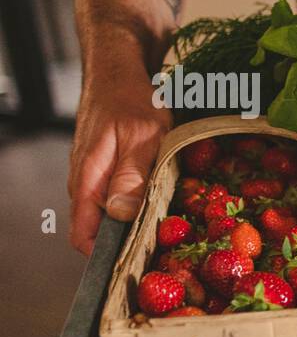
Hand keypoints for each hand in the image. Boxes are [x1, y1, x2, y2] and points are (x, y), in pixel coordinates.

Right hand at [67, 78, 170, 254]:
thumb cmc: (130, 100)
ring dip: (139, 223)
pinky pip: (120, 198)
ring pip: (114, 215)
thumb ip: (132, 176)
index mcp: (87, 182)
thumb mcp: (142, 137)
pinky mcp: (108, 172)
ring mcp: (96, 179)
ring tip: (173, 231)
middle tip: (169, 251)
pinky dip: (140, 205)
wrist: (117, 72)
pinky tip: (165, 204)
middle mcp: (86, 185)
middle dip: (131, 243)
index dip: (106, 257)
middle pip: (101, 231)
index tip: (139, 264)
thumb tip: (121, 214)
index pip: (84, 237)